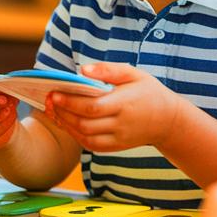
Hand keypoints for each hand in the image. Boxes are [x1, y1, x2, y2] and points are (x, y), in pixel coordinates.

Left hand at [43, 62, 188, 151]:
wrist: (168, 120)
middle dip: (63, 112)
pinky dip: (75, 135)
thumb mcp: (133, 74)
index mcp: (125, 104)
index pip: (93, 107)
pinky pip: (91, 144)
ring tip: (54, 110)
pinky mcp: (116, 146)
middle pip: (85, 123)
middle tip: (48, 100)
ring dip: (66, 124)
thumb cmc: (148, 92)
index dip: (70, 102)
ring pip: (85, 136)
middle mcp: (121, 124)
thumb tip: (83, 70)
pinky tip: (67, 123)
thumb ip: (108, 70)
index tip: (53, 93)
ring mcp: (119, 138)